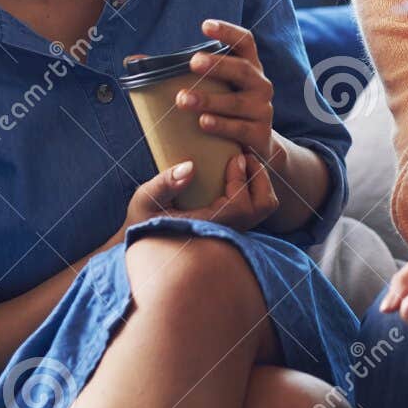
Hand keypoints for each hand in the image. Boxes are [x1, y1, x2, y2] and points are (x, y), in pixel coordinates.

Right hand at [120, 151, 279, 236]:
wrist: (146, 252)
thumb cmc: (143, 225)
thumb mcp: (145, 202)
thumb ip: (164, 184)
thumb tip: (190, 167)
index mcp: (209, 228)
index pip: (240, 206)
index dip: (241, 178)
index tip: (234, 157)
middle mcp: (228, 234)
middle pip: (264, 206)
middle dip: (259, 176)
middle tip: (244, 156)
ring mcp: (234, 233)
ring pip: (265, 208)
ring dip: (259, 182)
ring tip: (243, 163)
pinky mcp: (234, 229)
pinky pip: (258, 207)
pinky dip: (255, 188)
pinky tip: (237, 172)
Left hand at [179, 19, 279, 171]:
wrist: (255, 147)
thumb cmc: (226, 109)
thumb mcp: (213, 87)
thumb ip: (180, 73)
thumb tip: (134, 60)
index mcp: (249, 66)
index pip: (244, 42)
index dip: (228, 32)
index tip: (205, 25)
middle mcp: (260, 85)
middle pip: (242, 69)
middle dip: (218, 65)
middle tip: (193, 62)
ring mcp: (262, 110)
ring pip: (236, 102)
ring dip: (209, 99)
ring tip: (183, 99)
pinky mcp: (259, 134)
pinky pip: (239, 128)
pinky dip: (221, 125)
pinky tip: (203, 122)